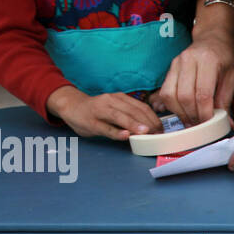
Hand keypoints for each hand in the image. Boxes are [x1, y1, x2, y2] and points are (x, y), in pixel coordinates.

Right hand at [46, 87, 160, 139]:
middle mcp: (111, 101)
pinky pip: (105, 127)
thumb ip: (131, 115)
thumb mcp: (116, 109)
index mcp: (120, 98)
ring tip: (146, 132)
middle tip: (158, 134)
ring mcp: (100, 111)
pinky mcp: (91, 122)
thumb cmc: (97, 110)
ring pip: (120, 117)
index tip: (162, 129)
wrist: (71, 106)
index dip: (153, 118)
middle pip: (133, 111)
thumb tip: (151, 128)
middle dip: (148, 123)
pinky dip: (116, 132)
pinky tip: (125, 135)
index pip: (141, 107)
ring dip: (134, 125)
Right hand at [152, 0, 233, 125]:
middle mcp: (189, 60)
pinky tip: (183, 112)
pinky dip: (172, 106)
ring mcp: (176, 63)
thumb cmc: (224, 59)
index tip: (209, 124)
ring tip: (191, 121)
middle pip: (184, 96)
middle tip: (200, 126)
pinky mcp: (169, 68)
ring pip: (170, 95)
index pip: (203, 93)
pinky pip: (165, 92)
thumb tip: (226, 125)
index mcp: (208, 61)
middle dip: (192, 115)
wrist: (211, 39)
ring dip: (180, 113)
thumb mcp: (231, 78)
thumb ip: (226, 101)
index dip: (205, 113)